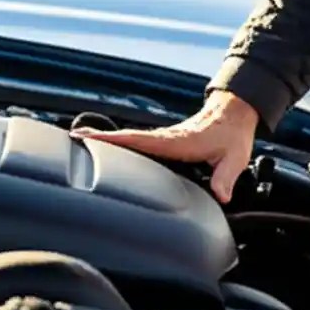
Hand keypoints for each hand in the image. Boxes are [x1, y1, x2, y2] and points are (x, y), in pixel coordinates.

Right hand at [70, 90, 259, 202]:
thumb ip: (225, 178)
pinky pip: (138, 142)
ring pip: (130, 140)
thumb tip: (220, 196)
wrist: (235, 113)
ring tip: (81, 141)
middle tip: (73, 137)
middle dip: (100, 138)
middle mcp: (165, 138)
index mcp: (176, 141)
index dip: (116, 141)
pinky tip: (110, 149)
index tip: (92, 138)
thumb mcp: (234, 158)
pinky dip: (120, 143)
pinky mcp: (165, 142)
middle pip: (126, 139)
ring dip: (107, 139)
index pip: (140, 141)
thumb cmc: (232, 134)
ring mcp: (163, 139)